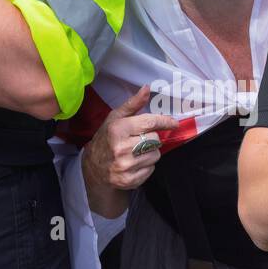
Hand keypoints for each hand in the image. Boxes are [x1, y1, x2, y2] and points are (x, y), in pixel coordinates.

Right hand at [80, 86, 178, 217]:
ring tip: (137, 152)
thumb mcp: (115, 118)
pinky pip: (151, 170)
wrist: (94, 167)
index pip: (150, 123)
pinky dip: (146, 166)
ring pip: (155, 156)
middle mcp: (121, 147)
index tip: (173, 123)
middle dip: (152, 139)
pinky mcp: (129, 180)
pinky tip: (135, 163)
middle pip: (155, 140)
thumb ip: (133, 104)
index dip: (165, 122)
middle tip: (142, 139)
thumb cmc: (106, 138)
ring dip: (150, 153)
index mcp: (118, 129)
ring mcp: (125, 165)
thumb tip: (147, 88)